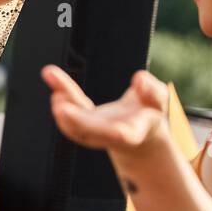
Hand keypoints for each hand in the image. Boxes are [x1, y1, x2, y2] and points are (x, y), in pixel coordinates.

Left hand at [41, 64, 169, 155]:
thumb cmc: (151, 111)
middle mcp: (107, 135)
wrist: (140, 129)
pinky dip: (60, 96)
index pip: (117, 134)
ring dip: (60, 103)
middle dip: (74, 120)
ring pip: (71, 125)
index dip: (98, 127)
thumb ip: (153, 90)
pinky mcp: (81, 123)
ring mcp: (92, 132)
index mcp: (131, 133)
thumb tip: (139, 79)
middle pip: (87, 132)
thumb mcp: (160, 99)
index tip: (85, 117)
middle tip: (59, 104)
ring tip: (51, 75)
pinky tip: (53, 77)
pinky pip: (66, 114)